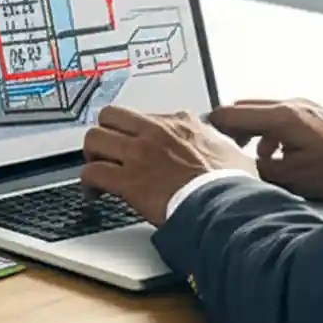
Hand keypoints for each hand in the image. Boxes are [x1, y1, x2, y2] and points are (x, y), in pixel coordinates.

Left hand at [80, 106, 252, 225]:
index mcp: (182, 122)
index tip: (137, 145)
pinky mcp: (128, 180)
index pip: (146, 116)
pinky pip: (92, 172)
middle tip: (108, 151)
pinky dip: (89, 183)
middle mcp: (156, 131)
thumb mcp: (232, 152)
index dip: (138, 133)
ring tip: (98, 169)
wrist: (226, 207)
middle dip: (105, 132)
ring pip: (94, 138)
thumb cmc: (233, 185)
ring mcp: (140, 154)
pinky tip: (94, 193)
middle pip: (111, 115)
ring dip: (92, 155)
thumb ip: (218, 143)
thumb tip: (222, 148)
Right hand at [208, 99, 322, 200]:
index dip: (212, 125)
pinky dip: (269, 131)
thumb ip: (258, 169)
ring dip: (251, 130)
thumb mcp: (292, 177)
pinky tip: (277, 154)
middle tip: (222, 147)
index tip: (202, 137)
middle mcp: (290, 105)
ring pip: (262, 111)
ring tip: (250, 155)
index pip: (231, 112)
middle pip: (244, 107)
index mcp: (280, 117)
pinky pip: (279, 116)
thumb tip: (237, 168)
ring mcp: (303, 106)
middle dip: (230, 126)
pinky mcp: (313, 113)